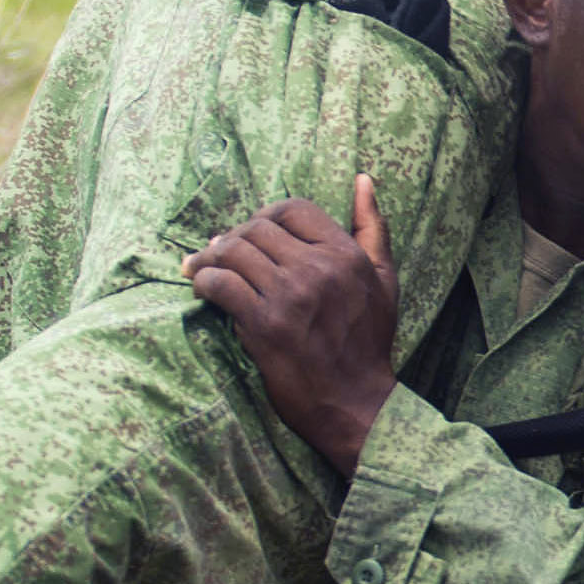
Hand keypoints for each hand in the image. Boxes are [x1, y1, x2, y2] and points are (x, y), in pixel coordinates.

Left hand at [183, 176, 399, 474]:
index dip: (265, 215)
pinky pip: (220, 285)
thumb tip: (364, 180)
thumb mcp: (383, 280)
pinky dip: (204, 282)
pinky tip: (202, 289)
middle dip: (231, 237)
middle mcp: (318, 269)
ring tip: (200, 268)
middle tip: (216, 252)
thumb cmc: (367, 343)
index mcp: (345, 254)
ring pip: (233, 252)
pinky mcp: (264, 324)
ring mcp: (290, 296)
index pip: (293, 208)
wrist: (354, 403)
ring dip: (208, 257)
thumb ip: (372, 229)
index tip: (252, 233)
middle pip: (256, 228)